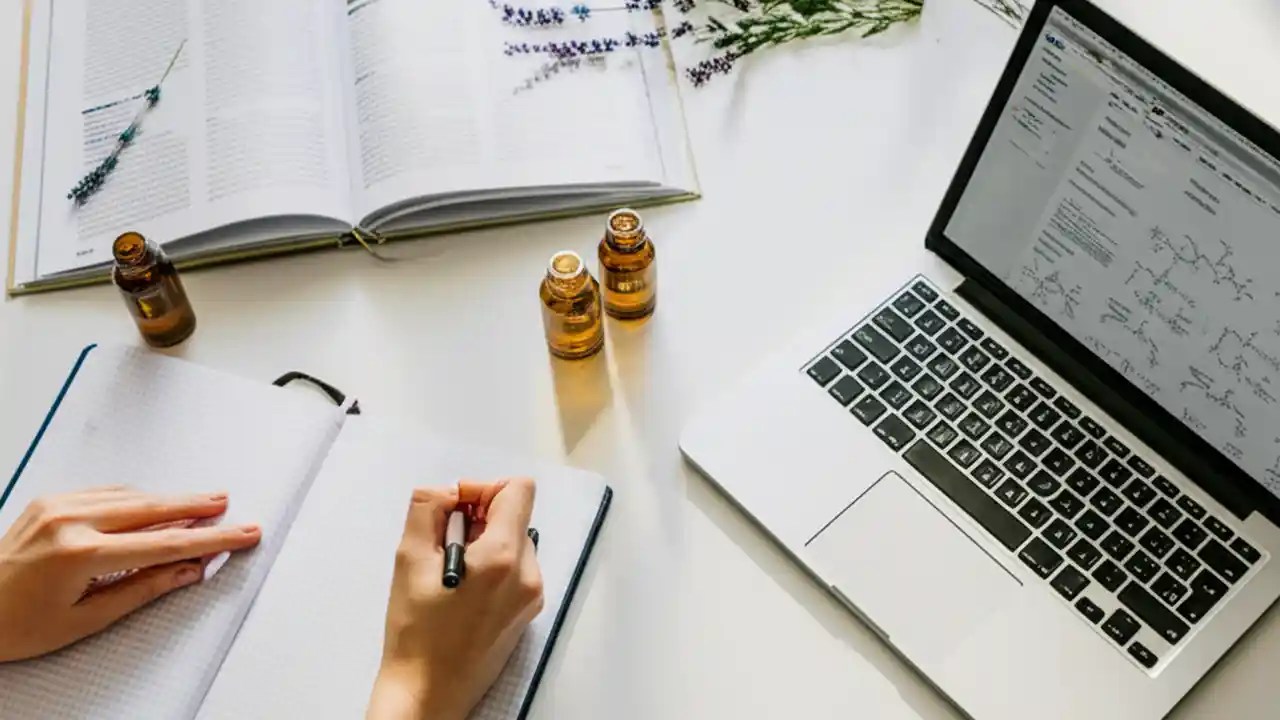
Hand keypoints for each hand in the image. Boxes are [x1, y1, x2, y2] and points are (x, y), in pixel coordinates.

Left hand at [0, 486, 261, 662]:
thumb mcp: (85, 619)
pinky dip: (134, 497)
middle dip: (195, 506)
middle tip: (227, 505)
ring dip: (168, 499)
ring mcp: (57, 506)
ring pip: (130, 495)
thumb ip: (143, 589)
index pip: (165, 543)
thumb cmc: (16, 626)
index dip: (210, 539)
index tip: (241, 533)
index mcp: (81, 554)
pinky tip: (152, 503)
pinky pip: (104, 492)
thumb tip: (187, 570)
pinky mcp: (48, 501)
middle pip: (152, 507)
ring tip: (201, 503)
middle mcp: (70, 521)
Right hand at [367, 478, 543, 719]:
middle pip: (515, 516)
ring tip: (451, 571)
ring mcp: (533, 595)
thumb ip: (428, 509)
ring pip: (515, 542)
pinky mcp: (527, 612)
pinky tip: (463, 590)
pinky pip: (516, 569)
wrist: (429, 692)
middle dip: (479, 517)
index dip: (483, 488)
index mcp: (504, 557)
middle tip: (444, 542)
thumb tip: (448, 492)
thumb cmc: (416, 633)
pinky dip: (492, 566)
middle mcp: (529, 574)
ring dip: (484, 542)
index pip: (518, 489)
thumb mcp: (409, 560)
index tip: (455, 509)